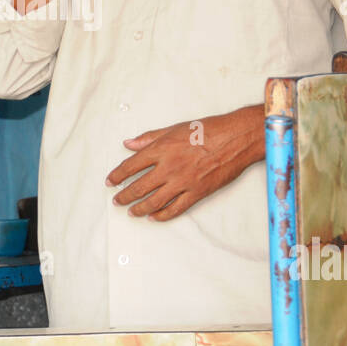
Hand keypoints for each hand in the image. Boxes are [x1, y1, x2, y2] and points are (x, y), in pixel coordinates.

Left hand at [106, 107, 266, 221]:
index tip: (110, 181)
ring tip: (131, 212)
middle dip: (124, 196)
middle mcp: (169, 167)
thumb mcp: (175, 128)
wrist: (236, 138)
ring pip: (154, 202)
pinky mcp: (197, 193)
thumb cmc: (207, 130)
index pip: (131, 165)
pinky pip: (175, 209)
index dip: (117, 175)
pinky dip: (162, 215)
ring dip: (139, 208)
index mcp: (161, 149)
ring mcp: (183, 182)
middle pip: (139, 187)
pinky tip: (154, 217)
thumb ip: (149, 137)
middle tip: (117, 200)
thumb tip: (129, 143)